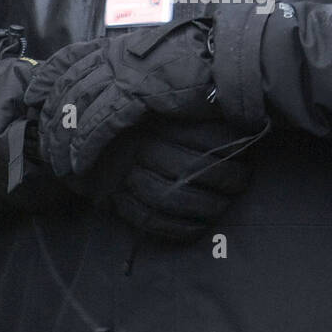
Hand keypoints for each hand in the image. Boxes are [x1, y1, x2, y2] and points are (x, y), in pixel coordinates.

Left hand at [24, 18, 219, 178]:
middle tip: (42, 144)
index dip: (46, 77)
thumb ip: (132, 67)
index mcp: (118, 45)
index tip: (32, 97)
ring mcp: (125, 72)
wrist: (225, 60)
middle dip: (50, 117)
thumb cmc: (197, 63)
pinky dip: (86, 144)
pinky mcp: (138, 93)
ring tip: (57, 163)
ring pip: (77, 106)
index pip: (68, 57)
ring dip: (63, 137)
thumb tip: (118, 82)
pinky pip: (101, 123)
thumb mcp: (156, 59)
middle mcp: (115, 55)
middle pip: (66, 86)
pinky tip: (79, 163)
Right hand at [85, 114, 256, 241]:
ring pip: (170, 198)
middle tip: (242, 179)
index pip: (200, 134)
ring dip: (205, 206)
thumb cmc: (142, 118)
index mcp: (154, 119)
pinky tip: (200, 226)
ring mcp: (125, 175)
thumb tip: (240, 113)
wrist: (84, 132)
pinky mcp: (117, 200)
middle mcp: (138, 146)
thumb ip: (197, 105)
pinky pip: (150, 220)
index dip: (229, 145)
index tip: (246, 150)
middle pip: (189, 167)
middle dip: (224, 178)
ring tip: (224, 204)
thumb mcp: (166, 103)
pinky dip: (179, 229)